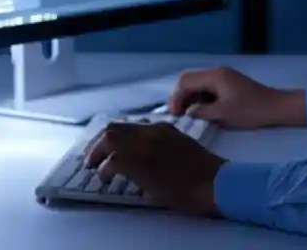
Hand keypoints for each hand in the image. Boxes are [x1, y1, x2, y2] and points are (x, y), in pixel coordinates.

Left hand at [84, 120, 225, 216]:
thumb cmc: (206, 172)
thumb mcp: (183, 150)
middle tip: (93, 156)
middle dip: (99, 142)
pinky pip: (111, 161)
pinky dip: (104, 169)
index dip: (115, 136)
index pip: (131, 125)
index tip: (109, 147)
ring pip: (109, 138)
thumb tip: (149, 159)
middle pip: (115, 127)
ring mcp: (144, 145)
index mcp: (163, 128)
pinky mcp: (138, 163)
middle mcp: (151, 132)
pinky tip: (105, 178)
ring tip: (92, 165)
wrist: (214, 182)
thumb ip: (165, 148)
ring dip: (97, 151)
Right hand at [168, 66, 305, 129]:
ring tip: (188, 115)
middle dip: (181, 96)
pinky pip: (207, 88)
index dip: (176, 97)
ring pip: (198, 84)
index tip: (175, 115)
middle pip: (189, 79)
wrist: (275, 107)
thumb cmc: (250, 111)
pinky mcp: (228, 84)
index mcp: (215, 76)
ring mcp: (223, 76)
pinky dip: (201, 98)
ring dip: (190, 98)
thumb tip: (188, 113)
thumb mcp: (222, 114)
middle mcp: (217, 72)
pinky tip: (201, 111)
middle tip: (179, 115)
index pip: (185, 81)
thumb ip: (201, 112)